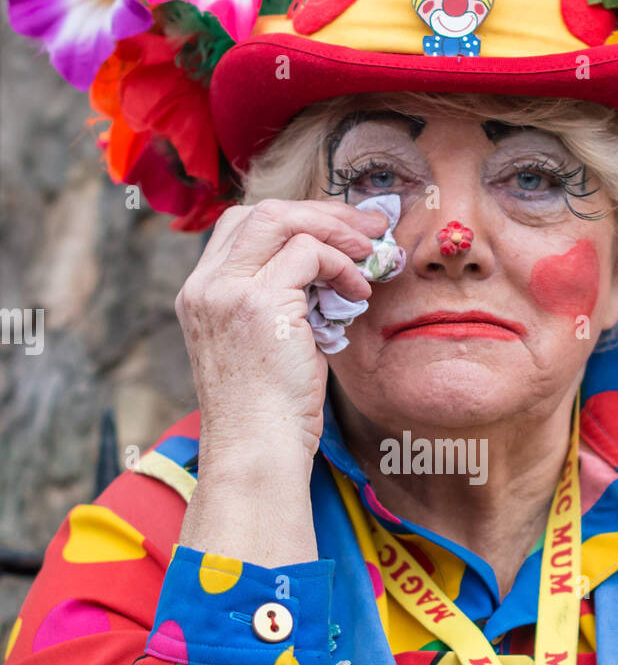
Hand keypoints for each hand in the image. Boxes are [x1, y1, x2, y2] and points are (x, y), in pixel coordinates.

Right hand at [176, 198, 387, 463]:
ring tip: (369, 253)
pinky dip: (341, 264)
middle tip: (368, 226)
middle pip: (262, 212)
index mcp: (201, 294)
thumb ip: (283, 300)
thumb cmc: (271, 411)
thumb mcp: (269, 342)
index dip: (296, 220)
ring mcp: (226, 292)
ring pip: (282, 220)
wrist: (257, 451)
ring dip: (335, 230)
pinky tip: (358, 291)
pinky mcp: (258, 303)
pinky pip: (308, 253)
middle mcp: (205, 287)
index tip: (339, 231)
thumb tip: (330, 267)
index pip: (243, 227)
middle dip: (322, 212)